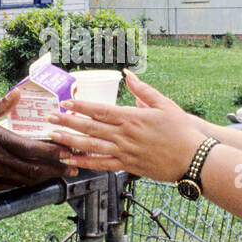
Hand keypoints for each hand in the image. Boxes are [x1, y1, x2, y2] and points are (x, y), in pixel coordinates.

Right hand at [0, 87, 75, 185]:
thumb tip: (18, 93)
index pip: (31, 148)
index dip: (52, 151)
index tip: (68, 148)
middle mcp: (0, 159)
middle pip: (36, 167)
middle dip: (58, 166)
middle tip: (77, 162)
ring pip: (30, 177)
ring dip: (51, 175)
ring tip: (67, 170)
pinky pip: (20, 182)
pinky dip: (36, 179)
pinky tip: (46, 175)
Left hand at [46, 70, 206, 181]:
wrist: (193, 158)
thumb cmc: (181, 130)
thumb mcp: (164, 104)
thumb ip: (143, 90)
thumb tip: (128, 75)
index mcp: (132, 118)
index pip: (100, 110)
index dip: (80, 107)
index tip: (64, 103)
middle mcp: (125, 135)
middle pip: (89, 128)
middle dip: (66, 123)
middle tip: (48, 119)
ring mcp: (125, 152)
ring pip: (91, 147)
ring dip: (70, 142)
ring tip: (53, 138)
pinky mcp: (128, 166)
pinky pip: (102, 165)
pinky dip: (86, 163)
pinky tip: (72, 160)